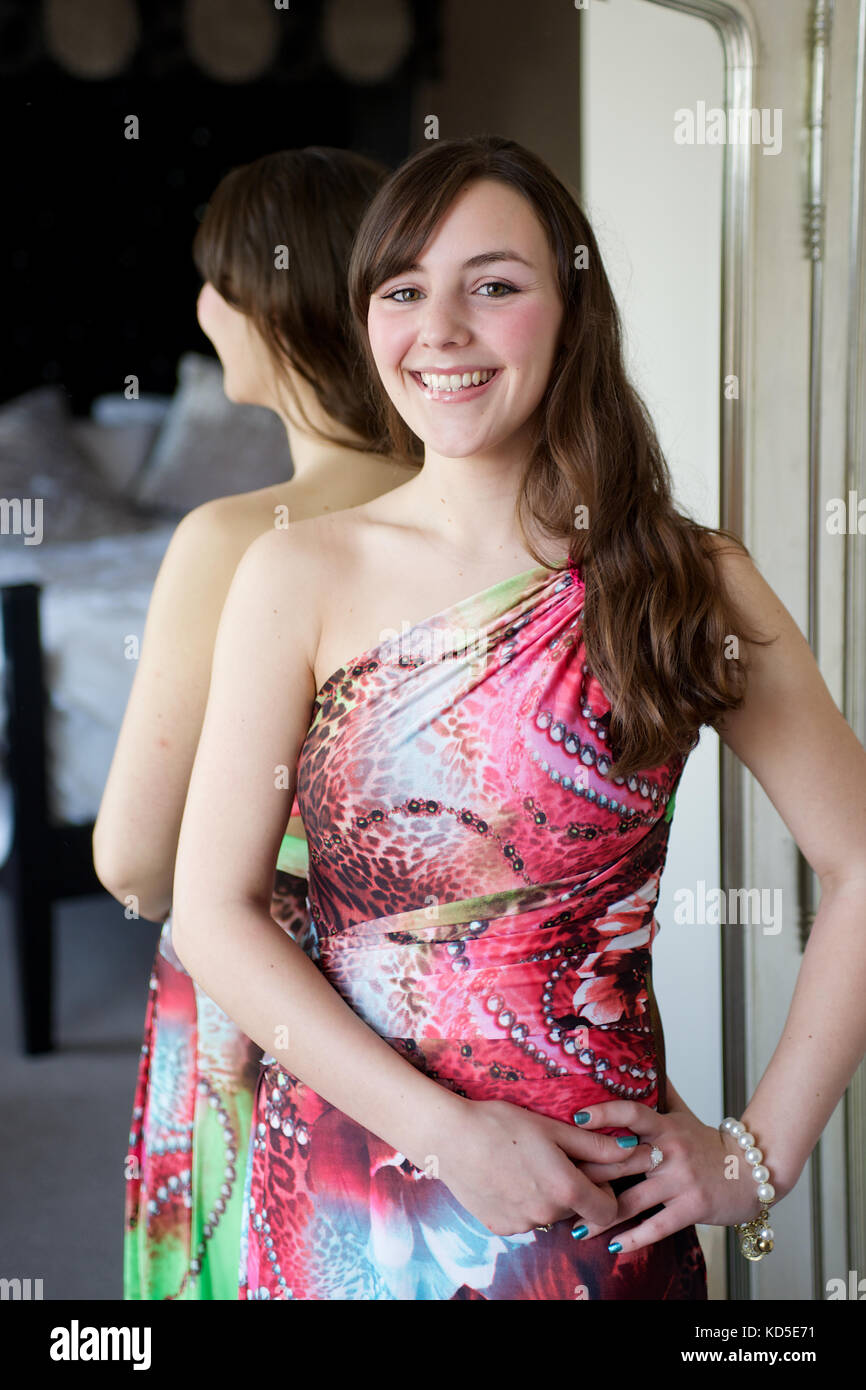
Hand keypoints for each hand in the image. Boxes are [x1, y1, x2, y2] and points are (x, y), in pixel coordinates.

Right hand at [434, 1097, 629, 1236]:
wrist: (449, 1138)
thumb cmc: (502, 1125)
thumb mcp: (553, 1129)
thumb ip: (595, 1146)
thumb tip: (632, 1149)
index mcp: (565, 1189)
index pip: (608, 1211)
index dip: (607, 1192)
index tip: (592, 1171)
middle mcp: (546, 1214)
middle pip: (577, 1209)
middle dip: (574, 1188)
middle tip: (554, 1158)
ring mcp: (521, 1224)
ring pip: (549, 1213)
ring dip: (547, 1195)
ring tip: (525, 1163)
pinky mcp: (500, 1227)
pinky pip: (524, 1218)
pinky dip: (523, 1202)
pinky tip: (507, 1176)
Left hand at [568, 1084, 786, 1252]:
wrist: (752, 1172)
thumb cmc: (708, 1144)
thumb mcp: (684, 1114)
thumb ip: (662, 1091)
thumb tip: (646, 1058)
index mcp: (665, 1126)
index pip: (632, 1112)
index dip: (604, 1112)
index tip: (575, 1117)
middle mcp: (671, 1152)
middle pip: (621, 1161)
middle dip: (588, 1175)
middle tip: (556, 1184)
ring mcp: (681, 1181)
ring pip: (632, 1201)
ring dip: (601, 1217)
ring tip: (573, 1227)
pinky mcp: (692, 1208)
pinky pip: (657, 1226)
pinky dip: (634, 1239)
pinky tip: (612, 1246)